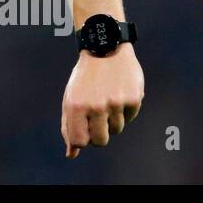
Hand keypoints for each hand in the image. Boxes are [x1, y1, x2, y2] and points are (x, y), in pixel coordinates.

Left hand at [61, 42, 143, 157]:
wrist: (106, 48)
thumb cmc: (85, 78)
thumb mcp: (71, 98)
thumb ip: (69, 126)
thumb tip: (71, 154)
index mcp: (76, 105)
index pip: (80, 141)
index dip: (83, 139)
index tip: (85, 129)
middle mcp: (95, 105)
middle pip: (100, 141)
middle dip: (100, 133)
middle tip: (98, 115)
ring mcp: (115, 103)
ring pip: (117, 129)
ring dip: (113, 119)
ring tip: (108, 98)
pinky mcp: (133, 99)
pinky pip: (130, 117)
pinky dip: (125, 109)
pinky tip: (119, 92)